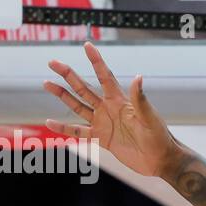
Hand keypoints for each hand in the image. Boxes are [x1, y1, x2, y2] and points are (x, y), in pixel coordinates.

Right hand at [44, 42, 181, 176]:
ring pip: (78, 106)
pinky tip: (50, 122)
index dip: (96, 61)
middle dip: (69, 75)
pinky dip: (64, 128)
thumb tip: (138, 77)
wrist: (159, 159)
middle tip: (53, 62)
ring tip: (47, 83)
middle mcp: (109, 109)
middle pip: (84, 88)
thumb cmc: (158, 136)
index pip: (105, 77)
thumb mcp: (149, 117)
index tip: (86, 45)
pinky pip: (79, 132)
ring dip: (63, 95)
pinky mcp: (102, 138)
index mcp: (120, 101)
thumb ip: (140, 99)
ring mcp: (104, 123)